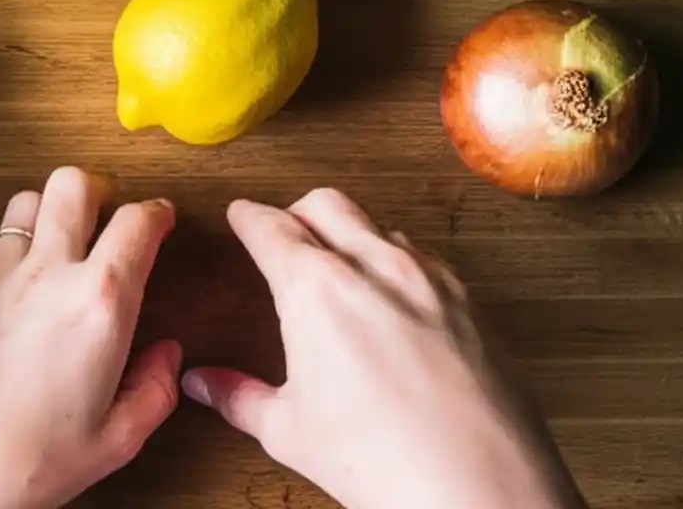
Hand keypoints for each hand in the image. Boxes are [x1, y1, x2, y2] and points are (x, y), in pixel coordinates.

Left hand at [0, 168, 179, 508]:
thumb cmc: (31, 462)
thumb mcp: (118, 438)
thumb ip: (156, 388)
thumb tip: (165, 355)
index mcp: (99, 302)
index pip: (137, 221)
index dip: (158, 212)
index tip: (162, 220)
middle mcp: (48, 274)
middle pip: (72, 183)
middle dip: (100, 187)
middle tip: (111, 215)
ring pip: (26, 201)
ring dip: (52, 209)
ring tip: (64, 243)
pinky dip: (18, 246)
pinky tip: (26, 287)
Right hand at [182, 189, 586, 508]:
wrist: (481, 487)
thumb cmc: (383, 461)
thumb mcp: (289, 430)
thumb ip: (238, 397)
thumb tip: (201, 384)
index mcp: (316, 288)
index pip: (270, 226)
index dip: (247, 218)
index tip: (241, 215)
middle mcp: (374, 265)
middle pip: (326, 203)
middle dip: (297, 210)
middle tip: (283, 233)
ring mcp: (428, 278)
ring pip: (379, 225)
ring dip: (351, 234)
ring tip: (339, 270)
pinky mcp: (469, 300)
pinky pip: (425, 259)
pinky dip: (397, 263)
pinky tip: (394, 301)